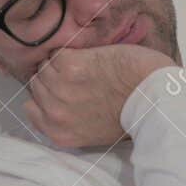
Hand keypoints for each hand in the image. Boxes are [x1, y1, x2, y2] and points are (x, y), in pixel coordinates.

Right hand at [24, 43, 175, 148]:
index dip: (47, 95)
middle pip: (37, 84)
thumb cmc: (133, 114)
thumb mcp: (94, 132)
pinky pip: (58, 52)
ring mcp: (60, 88)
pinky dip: (74, 52)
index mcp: (59, 133)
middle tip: (80, 76)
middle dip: (55, 78)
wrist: (154, 97)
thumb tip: (54, 105)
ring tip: (87, 67)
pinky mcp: (70, 65)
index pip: (31, 108)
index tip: (63, 90)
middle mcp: (55, 113)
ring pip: (45, 65)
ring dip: (63, 63)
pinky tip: (92, 59)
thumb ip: (70, 121)